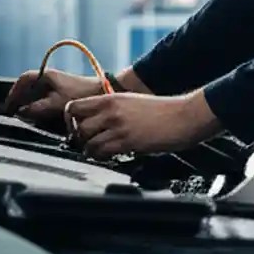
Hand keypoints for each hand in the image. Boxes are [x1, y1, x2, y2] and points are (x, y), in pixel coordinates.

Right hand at [1, 68, 103, 129]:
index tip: (8, 106)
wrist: (104, 92)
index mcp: (47, 75)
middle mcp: (51, 78)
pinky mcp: (64, 93)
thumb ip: (37, 108)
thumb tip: (22, 112)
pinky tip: (40, 116)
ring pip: (36, 94)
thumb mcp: (56, 103)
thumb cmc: (81, 95)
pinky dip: (39, 106)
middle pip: (28, 87)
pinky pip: (45, 99)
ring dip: (29, 104)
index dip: (13, 92)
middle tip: (13, 113)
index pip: (23, 80)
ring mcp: (58, 85)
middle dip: (19, 99)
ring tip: (24, 116)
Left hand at [66, 91, 221, 159]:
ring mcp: (118, 126)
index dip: (71, 120)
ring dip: (90, 149)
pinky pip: (101, 152)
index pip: (74, 107)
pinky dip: (101, 156)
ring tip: (99, 150)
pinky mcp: (127, 142)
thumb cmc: (162, 110)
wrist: (182, 116)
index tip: (77, 127)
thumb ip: (112, 107)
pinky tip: (109, 155)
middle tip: (88, 142)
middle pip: (78, 127)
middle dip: (80, 137)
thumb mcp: (132, 101)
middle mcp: (111, 111)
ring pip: (87, 142)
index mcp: (110, 98)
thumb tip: (97, 119)